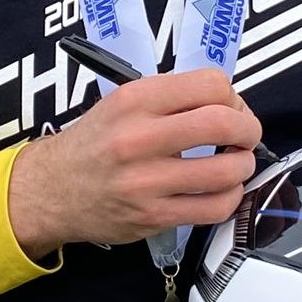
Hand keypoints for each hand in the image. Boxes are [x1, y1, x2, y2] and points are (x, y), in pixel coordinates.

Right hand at [6, 69, 260, 258]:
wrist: (52, 189)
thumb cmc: (95, 141)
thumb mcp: (122, 102)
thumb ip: (170, 97)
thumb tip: (228, 102)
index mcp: (136, 99)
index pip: (210, 84)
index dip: (232, 96)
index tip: (231, 107)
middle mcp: (140, 137)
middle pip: (223, 123)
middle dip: (249, 128)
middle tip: (246, 135)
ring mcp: (147, 181)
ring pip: (226, 170)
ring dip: (243, 165)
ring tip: (236, 163)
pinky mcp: (153, 216)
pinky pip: (214, 208)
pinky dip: (230, 198)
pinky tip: (222, 190)